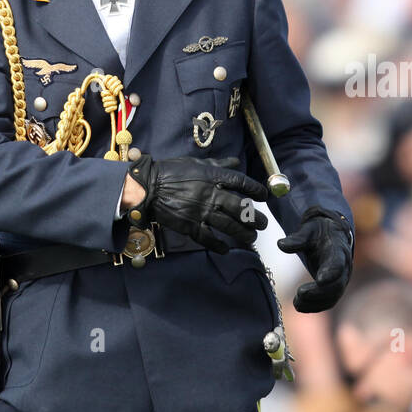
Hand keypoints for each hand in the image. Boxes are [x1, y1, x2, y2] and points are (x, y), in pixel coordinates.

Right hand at [130, 154, 268, 253]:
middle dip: (255, 218)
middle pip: (240, 208)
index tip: (264, 196)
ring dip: (243, 233)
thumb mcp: (196, 163)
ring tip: (251, 237)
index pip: (242, 182)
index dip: (256, 190)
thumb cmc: (171, 171)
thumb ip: (218, 164)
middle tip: (263, 224)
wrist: (148, 186)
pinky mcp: (190, 225)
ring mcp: (201, 211)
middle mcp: (211, 194)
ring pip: (229, 226)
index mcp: (213, 177)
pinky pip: (208, 239)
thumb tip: (235, 162)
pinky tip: (226, 249)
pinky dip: (219, 246)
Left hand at [277, 206, 352, 312]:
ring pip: (333, 297)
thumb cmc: (319, 232)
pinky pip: (328, 302)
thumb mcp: (309, 230)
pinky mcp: (335, 288)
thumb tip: (280, 244)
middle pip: (337, 285)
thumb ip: (297, 238)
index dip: (331, 272)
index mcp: (338, 250)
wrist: (331, 236)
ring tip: (296, 302)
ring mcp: (341, 279)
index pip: (338, 263)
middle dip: (319, 292)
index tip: (319, 280)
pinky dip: (315, 307)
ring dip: (315, 302)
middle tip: (300, 293)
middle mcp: (344, 267)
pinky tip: (299, 305)